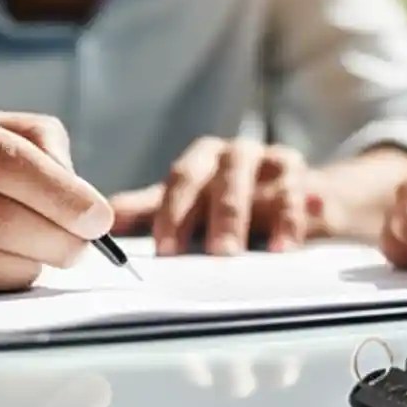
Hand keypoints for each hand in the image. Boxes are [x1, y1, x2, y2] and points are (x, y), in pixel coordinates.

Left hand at [122, 137, 317, 255]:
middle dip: (217, 214)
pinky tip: (286, 245)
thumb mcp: (190, 208)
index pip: (181, 178)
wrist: (292, 197)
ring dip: (249, 214)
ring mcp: (270, 161)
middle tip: (215, 252)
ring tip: (245, 252)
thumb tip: (104, 220)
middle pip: (221, 176)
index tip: (167, 250)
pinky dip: (292, 220)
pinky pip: (297, 192)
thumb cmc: (230, 204)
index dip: (172, 213)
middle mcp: (234, 154)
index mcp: (202, 161)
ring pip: (259, 178)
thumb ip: (150, 212)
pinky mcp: (302, 175)